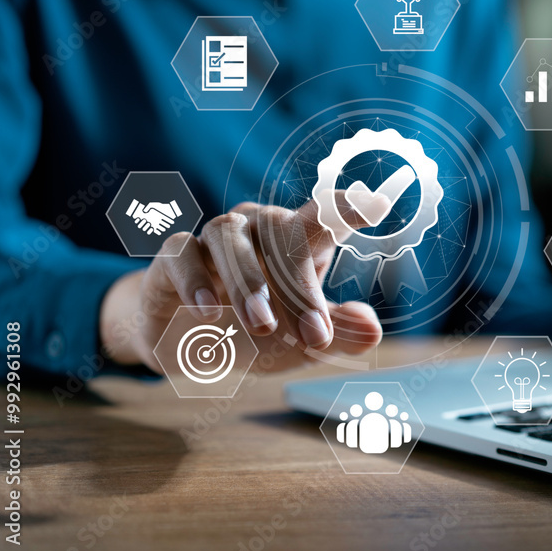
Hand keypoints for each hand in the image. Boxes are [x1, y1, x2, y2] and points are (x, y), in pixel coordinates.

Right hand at [101, 191, 390, 372]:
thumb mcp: (301, 342)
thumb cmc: (258, 331)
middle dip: (300, 287)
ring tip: (263, 326)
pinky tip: (209, 313)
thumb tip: (373, 329)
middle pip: (282, 233)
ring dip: (247, 281)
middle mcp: (257, 228)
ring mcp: (214, 239)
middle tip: (316, 336)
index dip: (349, 208)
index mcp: (297, 240)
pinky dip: (194, 279)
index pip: (327, 217)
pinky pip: (181, 253)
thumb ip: (338, 334)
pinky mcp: (173, 257)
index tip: (379, 204)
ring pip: (228, 235)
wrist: (190, 346)